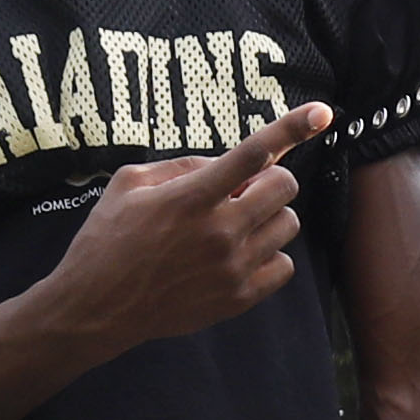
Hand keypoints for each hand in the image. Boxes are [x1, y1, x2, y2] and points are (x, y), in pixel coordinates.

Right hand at [50, 102, 331, 359]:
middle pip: (284, 187)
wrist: (98, 307)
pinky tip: (239, 255)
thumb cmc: (108, 238)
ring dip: (268, 216)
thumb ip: (183, 166)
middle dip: (267, 180)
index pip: (254, 153)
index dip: (291, 128)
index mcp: (192, 196)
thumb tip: (225, 163)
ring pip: (288, 225)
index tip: (322, 112)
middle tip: (239, 191)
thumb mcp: (129, 183)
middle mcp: (220, 231)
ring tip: (234, 225)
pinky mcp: (240, 297)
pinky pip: (285, 266)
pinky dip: (269, 255)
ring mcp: (234, 267)